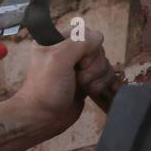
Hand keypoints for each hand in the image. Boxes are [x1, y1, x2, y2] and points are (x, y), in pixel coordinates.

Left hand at [0, 30, 116, 150]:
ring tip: (83, 86)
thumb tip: (99, 37)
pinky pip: (106, 76)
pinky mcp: (86, 81)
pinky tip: (92, 92)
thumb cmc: (46, 88)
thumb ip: (80, 42)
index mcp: (55, 41)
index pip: (85, 34)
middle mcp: (67, 52)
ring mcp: (78, 67)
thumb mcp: (59, 59)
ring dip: (98, 77)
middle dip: (93, 66)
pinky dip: (103, 84)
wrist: (44, 117)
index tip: (77, 62)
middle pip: (98, 49)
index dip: (87, 48)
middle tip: (77, 78)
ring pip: (104, 63)